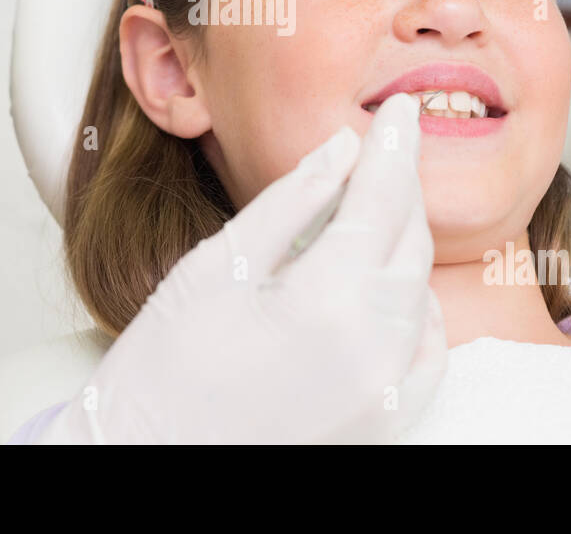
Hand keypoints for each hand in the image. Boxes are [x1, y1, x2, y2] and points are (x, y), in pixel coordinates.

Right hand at [39, 92, 444, 442]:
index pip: (381, 200)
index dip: (393, 146)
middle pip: (409, 241)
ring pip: (420, 290)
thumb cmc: (161, 371)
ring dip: (401, 242)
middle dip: (398, 187)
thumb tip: (341, 150)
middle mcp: (372, 351)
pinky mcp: (383, 422)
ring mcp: (384, 394)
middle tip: (380, 149)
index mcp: (327, 302)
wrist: (146, 461)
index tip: (402, 109)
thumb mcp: (216, 266)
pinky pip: (424, 350)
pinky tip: (378, 282)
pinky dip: (412, 306)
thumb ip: (290, 201)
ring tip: (367, 209)